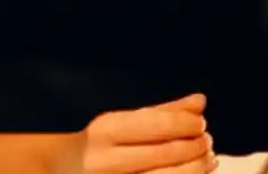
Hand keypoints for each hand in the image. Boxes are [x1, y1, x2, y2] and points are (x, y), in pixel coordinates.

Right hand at [50, 93, 217, 173]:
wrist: (61, 171)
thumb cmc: (100, 144)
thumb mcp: (124, 122)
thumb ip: (163, 112)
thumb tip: (201, 101)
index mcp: (105, 132)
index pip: (158, 125)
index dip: (188, 124)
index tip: (201, 124)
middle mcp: (104, 162)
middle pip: (167, 154)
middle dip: (196, 146)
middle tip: (207, 142)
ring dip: (198, 168)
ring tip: (207, 159)